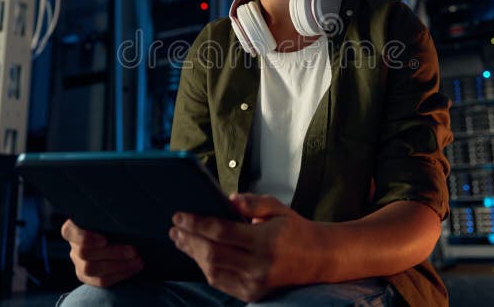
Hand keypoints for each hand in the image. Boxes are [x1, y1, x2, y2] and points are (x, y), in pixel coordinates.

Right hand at [61, 219, 143, 286]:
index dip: (85, 238)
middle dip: (112, 253)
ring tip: (137, 260)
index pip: (69, 232)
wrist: (119, 232)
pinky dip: (120, 275)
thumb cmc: (116, 218)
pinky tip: (134, 267)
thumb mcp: (112, 213)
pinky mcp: (86, 276)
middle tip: (134, 251)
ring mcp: (78, 262)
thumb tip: (127, 210)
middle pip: (85, 253)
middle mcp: (73, 245)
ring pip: (91, 269)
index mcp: (75, 226)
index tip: (104, 240)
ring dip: (119, 265)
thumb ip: (113, 213)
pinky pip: (100, 280)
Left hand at [169, 193, 322, 301]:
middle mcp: (259, 265)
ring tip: (181, 241)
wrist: (319, 259)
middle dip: (189, 240)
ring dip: (193, 255)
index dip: (196, 223)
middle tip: (174, 229)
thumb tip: (228, 199)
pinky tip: (198, 256)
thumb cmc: (295, 230)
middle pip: (212, 253)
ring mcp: (255, 283)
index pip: (221, 231)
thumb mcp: (278, 208)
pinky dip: (206, 269)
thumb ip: (253, 202)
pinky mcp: (253, 295)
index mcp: (265, 240)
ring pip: (213, 271)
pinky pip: (221, 283)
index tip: (179, 216)